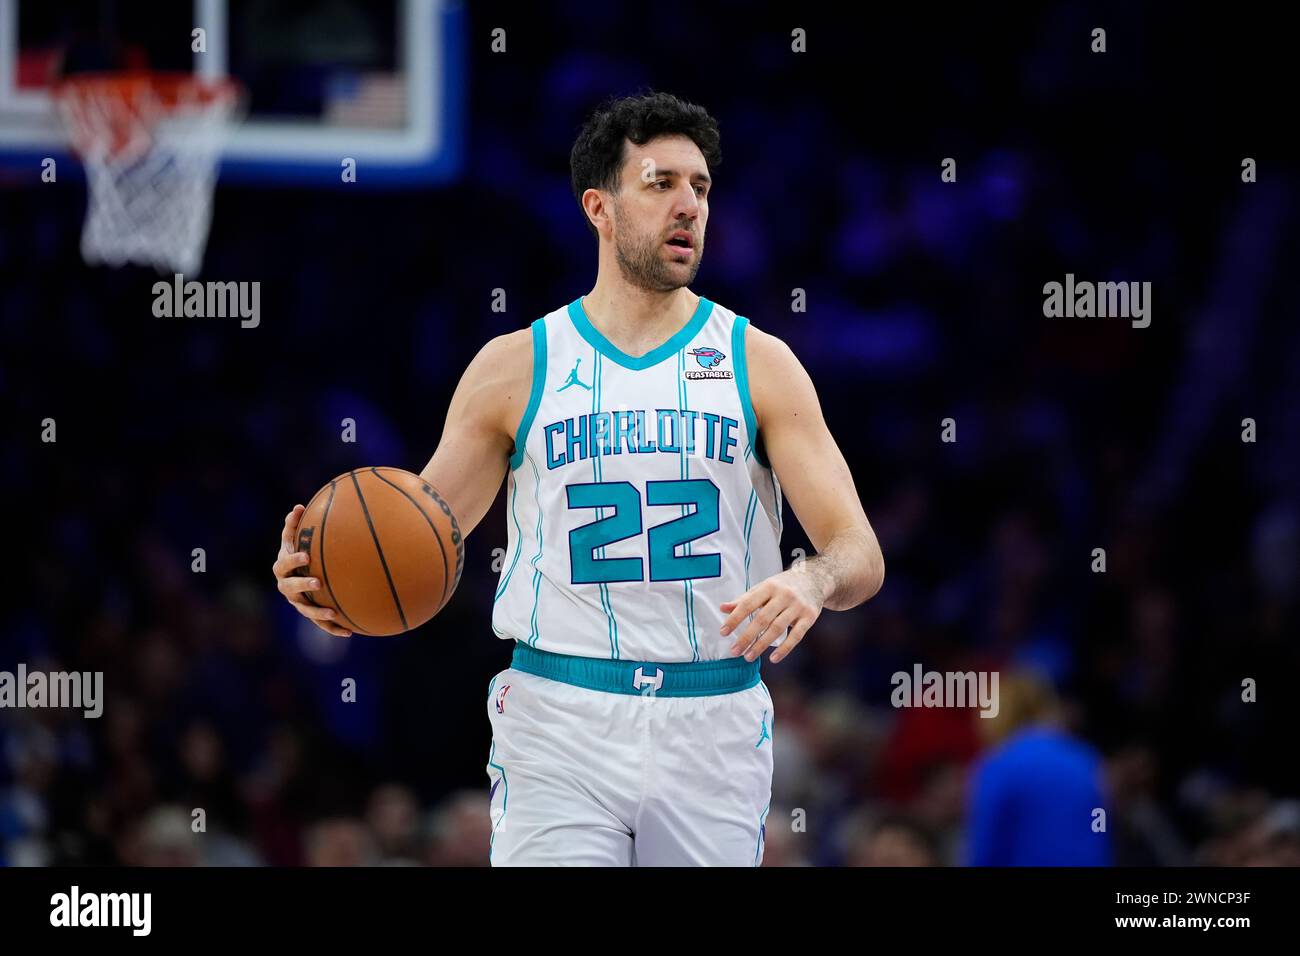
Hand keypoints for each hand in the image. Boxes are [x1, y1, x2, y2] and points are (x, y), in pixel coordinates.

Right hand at [272, 504, 351, 636]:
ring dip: (317, 612)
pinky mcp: (310, 613)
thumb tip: (298, 507)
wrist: (298, 572)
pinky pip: (321, 624)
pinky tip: (349, 632)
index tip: (306, 555)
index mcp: (282, 568)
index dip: (293, 560)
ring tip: (332, 612)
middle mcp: (286, 587)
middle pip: (291, 589)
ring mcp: (297, 602)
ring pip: (305, 610)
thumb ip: (293, 525)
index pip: (284, 564)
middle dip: (303, 586)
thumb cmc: (298, 550)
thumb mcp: (294, 538)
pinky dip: (333, 628)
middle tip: (318, 582)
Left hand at [719, 566, 824, 662]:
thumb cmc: (783, 585)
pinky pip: (796, 636)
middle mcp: (784, 595)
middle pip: (762, 619)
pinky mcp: (810, 617)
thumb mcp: (763, 587)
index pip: (748, 604)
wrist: (815, 578)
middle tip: (735, 651)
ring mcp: (798, 606)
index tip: (723, 632)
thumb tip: (722, 608)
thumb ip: (744, 599)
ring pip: (777, 628)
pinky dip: (785, 649)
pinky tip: (773, 659)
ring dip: (761, 645)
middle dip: (747, 637)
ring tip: (748, 657)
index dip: (734, 619)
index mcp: (769, 586)